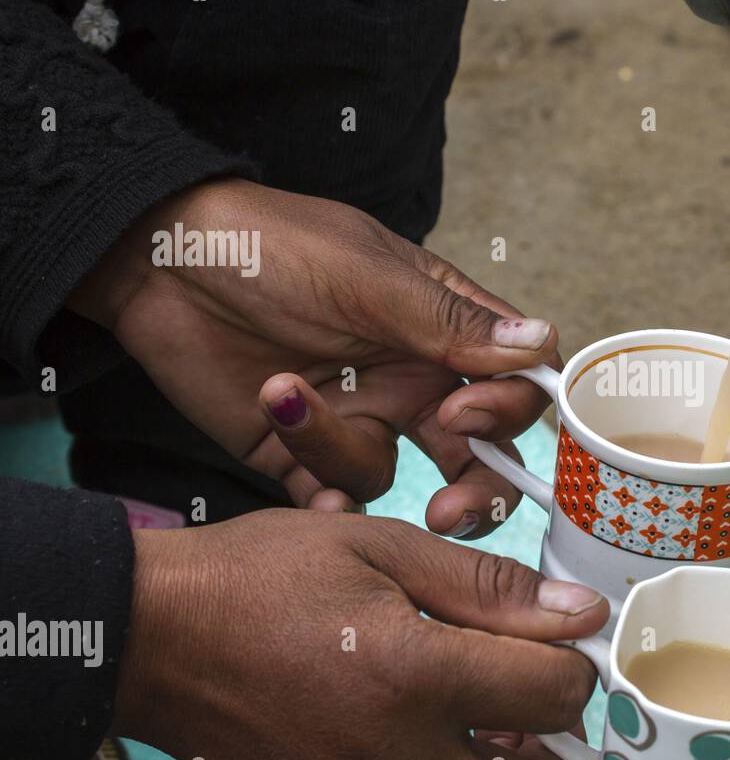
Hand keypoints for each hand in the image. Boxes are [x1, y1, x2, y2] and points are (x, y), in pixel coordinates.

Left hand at [70, 178, 557, 537]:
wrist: (157, 263)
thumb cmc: (269, 246)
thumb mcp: (365, 277)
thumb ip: (450, 324)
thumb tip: (541, 345)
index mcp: (441, 329)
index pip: (515, 381)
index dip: (508, 409)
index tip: (462, 415)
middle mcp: (411, 379)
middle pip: (476, 453)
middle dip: (474, 490)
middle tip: (448, 514)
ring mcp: (359, 416)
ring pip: (391, 475)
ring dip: (340, 450)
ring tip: (283, 395)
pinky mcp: (302, 451)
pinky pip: (333, 495)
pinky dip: (323, 500)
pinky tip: (308, 492)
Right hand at [115, 510, 608, 759]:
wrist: (153, 636)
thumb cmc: (261, 579)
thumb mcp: (382, 550)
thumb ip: (488, 588)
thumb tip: (577, 613)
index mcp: (412, 676)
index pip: (557, 696)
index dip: (573, 661)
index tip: (555, 639)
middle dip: (558, 747)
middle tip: (528, 696)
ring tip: (471, 715)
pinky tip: (418, 738)